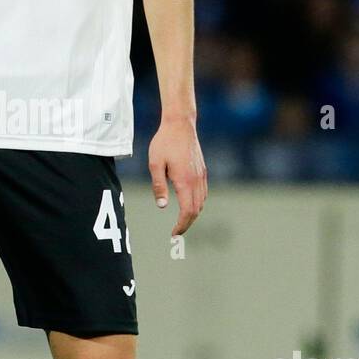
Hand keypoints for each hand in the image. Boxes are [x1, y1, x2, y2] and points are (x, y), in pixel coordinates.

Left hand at [148, 118, 207, 234]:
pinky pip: (203, 192)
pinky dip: (197, 203)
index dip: (182, 225)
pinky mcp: (202, 170)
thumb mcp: (155, 164)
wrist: (180, 124)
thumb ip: (159, 186)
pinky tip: (189, 203)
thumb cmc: (164, 142)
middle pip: (196, 210)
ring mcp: (201, 175)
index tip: (174, 234)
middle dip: (187, 223)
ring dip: (193, 214)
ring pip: (201, 202)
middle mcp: (196, 180)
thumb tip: (163, 206)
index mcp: (185, 180)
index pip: (188, 211)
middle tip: (176, 232)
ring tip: (181, 220)